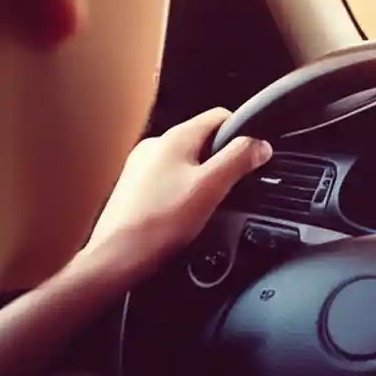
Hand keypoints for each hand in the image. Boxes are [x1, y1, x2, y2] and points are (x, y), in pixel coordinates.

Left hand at [81, 107, 271, 279]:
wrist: (115, 258)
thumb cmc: (158, 223)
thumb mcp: (210, 188)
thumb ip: (238, 160)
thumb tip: (260, 144)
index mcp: (174, 138)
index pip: (219, 117)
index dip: (241, 134)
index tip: (251, 158)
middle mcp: (154, 146)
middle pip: (203, 141)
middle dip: (220, 162)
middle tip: (225, 191)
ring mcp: (141, 166)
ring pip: (185, 162)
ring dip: (200, 179)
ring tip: (201, 207)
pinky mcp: (133, 188)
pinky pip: (168, 180)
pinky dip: (180, 192)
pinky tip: (179, 215)